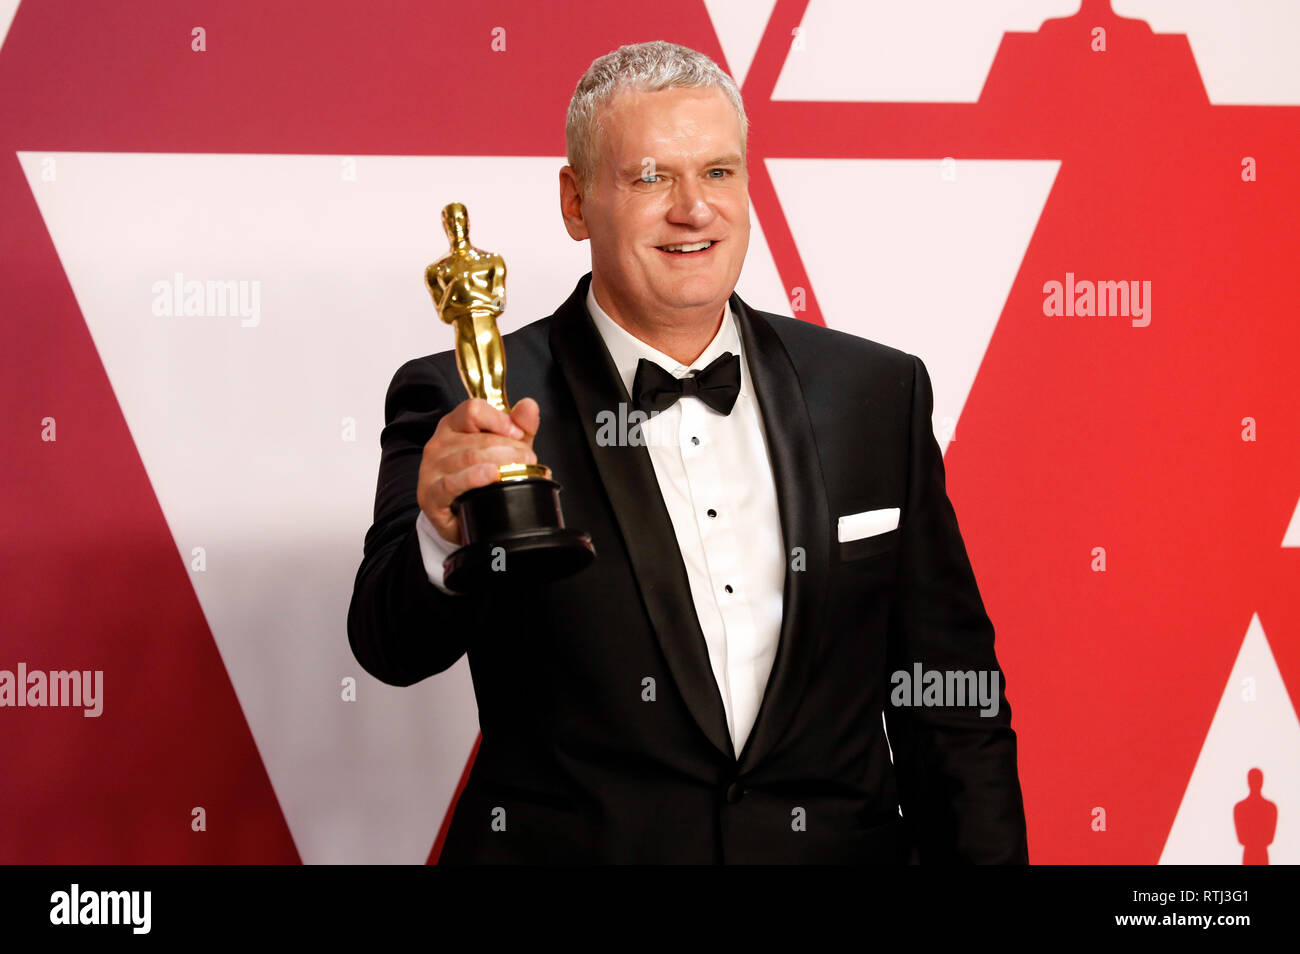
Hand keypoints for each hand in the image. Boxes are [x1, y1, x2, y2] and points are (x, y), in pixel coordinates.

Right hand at [418, 397, 539, 545]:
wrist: (464, 517)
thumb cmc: (482, 478)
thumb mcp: (505, 449)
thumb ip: (519, 427)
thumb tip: (529, 406)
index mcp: (453, 425)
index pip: (472, 410)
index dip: (499, 420)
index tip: (518, 434)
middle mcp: (438, 444)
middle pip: (477, 438)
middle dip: (509, 448)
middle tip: (528, 459)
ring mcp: (431, 469)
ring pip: (469, 458)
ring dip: (501, 463)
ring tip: (520, 470)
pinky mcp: (430, 495)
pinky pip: (452, 483)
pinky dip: (474, 478)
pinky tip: (491, 475)